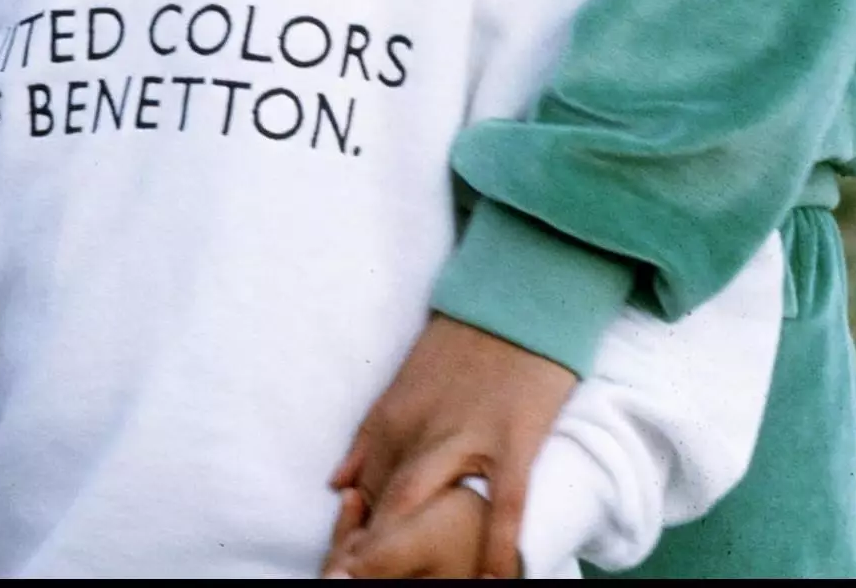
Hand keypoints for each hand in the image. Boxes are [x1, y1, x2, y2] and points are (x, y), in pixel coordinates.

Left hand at [329, 315, 573, 579]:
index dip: (356, 536)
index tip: (352, 566)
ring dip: (408, 551)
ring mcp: (466, 436)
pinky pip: (504, 508)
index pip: (362, 492)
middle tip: (361, 585)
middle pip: (382, 505)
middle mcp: (418, 430)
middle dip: (369, 552)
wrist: (518, 297)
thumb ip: (371, 433)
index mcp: (391, 415)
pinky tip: (492, 580)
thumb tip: (336, 482)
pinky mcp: (514, 440)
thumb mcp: (405, 380)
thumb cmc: (463, 341)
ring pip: (423, 507)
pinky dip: (495, 549)